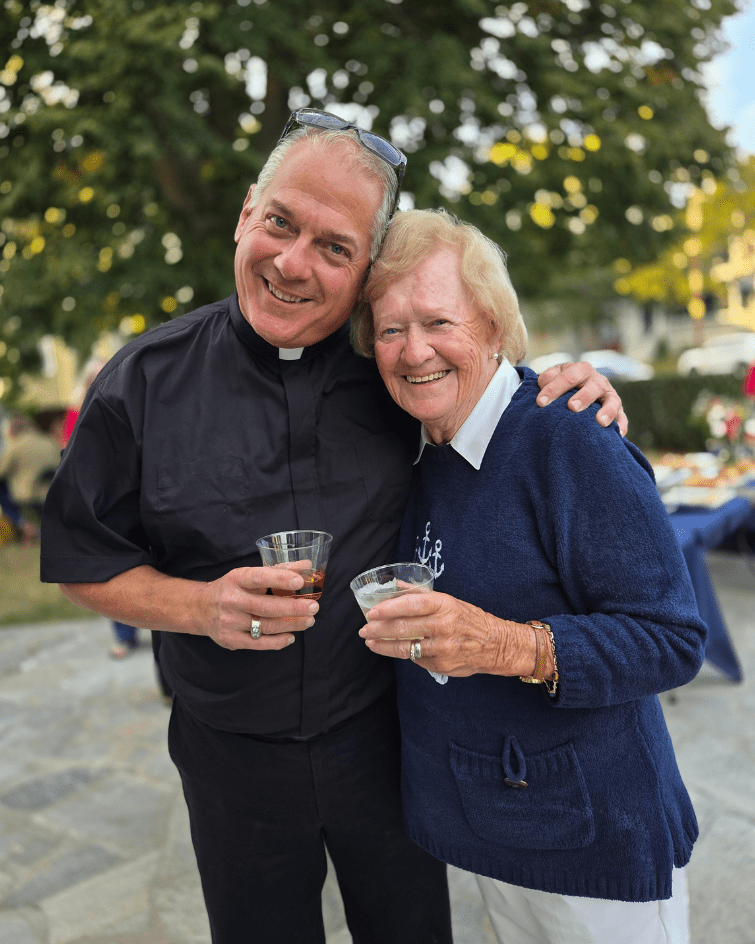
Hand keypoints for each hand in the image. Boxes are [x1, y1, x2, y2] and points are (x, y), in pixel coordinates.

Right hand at [196, 566, 317, 650]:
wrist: (200, 608)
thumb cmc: (231, 589)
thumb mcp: (249, 575)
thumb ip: (278, 570)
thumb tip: (306, 565)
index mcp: (235, 579)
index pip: (258, 577)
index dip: (279, 579)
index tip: (299, 581)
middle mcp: (230, 600)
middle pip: (265, 607)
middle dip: (293, 608)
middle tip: (313, 607)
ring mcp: (229, 622)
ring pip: (265, 626)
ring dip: (290, 625)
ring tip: (308, 620)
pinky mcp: (231, 640)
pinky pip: (259, 643)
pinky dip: (277, 642)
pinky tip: (291, 636)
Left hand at [358, 590, 529, 676]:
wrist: (495, 644)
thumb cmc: (469, 619)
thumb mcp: (449, 600)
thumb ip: (420, 595)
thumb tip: (395, 586)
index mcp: (445, 605)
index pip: (411, 604)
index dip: (388, 608)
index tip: (371, 612)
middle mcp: (443, 626)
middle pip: (404, 628)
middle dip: (378, 630)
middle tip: (363, 629)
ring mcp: (442, 648)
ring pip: (405, 648)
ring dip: (383, 646)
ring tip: (370, 642)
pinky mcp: (441, 666)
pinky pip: (416, 660)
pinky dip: (405, 654)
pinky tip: (397, 650)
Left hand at [536, 362, 626, 435]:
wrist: (577, 390)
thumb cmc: (562, 385)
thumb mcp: (553, 377)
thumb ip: (547, 379)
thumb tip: (544, 386)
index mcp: (581, 370)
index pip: (568, 376)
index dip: (554, 389)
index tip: (541, 402)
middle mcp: (597, 381)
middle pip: (593, 387)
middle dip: (583, 397)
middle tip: (572, 407)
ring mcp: (609, 395)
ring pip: (612, 401)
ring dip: (607, 410)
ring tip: (600, 422)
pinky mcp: (618, 410)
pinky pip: (622, 417)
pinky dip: (621, 425)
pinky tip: (617, 434)